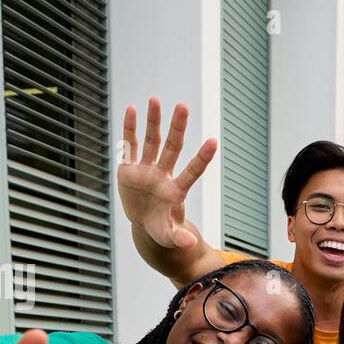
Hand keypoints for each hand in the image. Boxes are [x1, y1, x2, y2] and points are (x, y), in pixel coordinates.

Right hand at [118, 99, 215, 249]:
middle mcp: (163, 175)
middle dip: (177, 127)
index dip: (202, 158)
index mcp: (175, 191)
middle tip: (184, 106)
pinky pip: (130, 146)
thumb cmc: (162, 229)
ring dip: (153, 121)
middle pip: (172, 147)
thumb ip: (178, 238)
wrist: (145, 223)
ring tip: (156, 99)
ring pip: (151, 141)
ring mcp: (147, 170)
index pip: (192, 171)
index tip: (214, 142)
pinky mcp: (130, 169)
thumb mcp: (169, 236)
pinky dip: (130, 129)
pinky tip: (131, 110)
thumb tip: (190, 243)